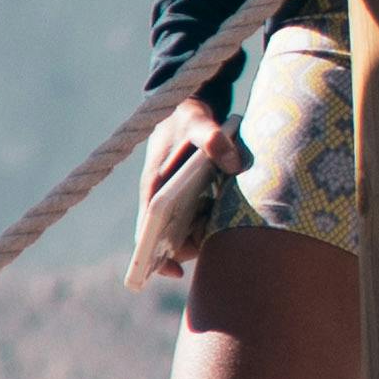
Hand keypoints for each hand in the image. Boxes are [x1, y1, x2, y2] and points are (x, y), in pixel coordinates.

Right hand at [130, 97, 244, 282]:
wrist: (187, 105)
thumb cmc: (187, 116)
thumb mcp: (198, 121)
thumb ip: (213, 137)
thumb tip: (233, 163)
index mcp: (153, 185)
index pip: (146, 230)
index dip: (155, 256)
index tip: (176, 272)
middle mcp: (159, 197)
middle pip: (168, 238)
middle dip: (190, 244)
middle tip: (210, 231)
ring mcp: (172, 199)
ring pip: (185, 231)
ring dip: (202, 232)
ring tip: (214, 208)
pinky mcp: (187, 198)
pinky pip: (196, 221)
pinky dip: (209, 221)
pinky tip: (219, 203)